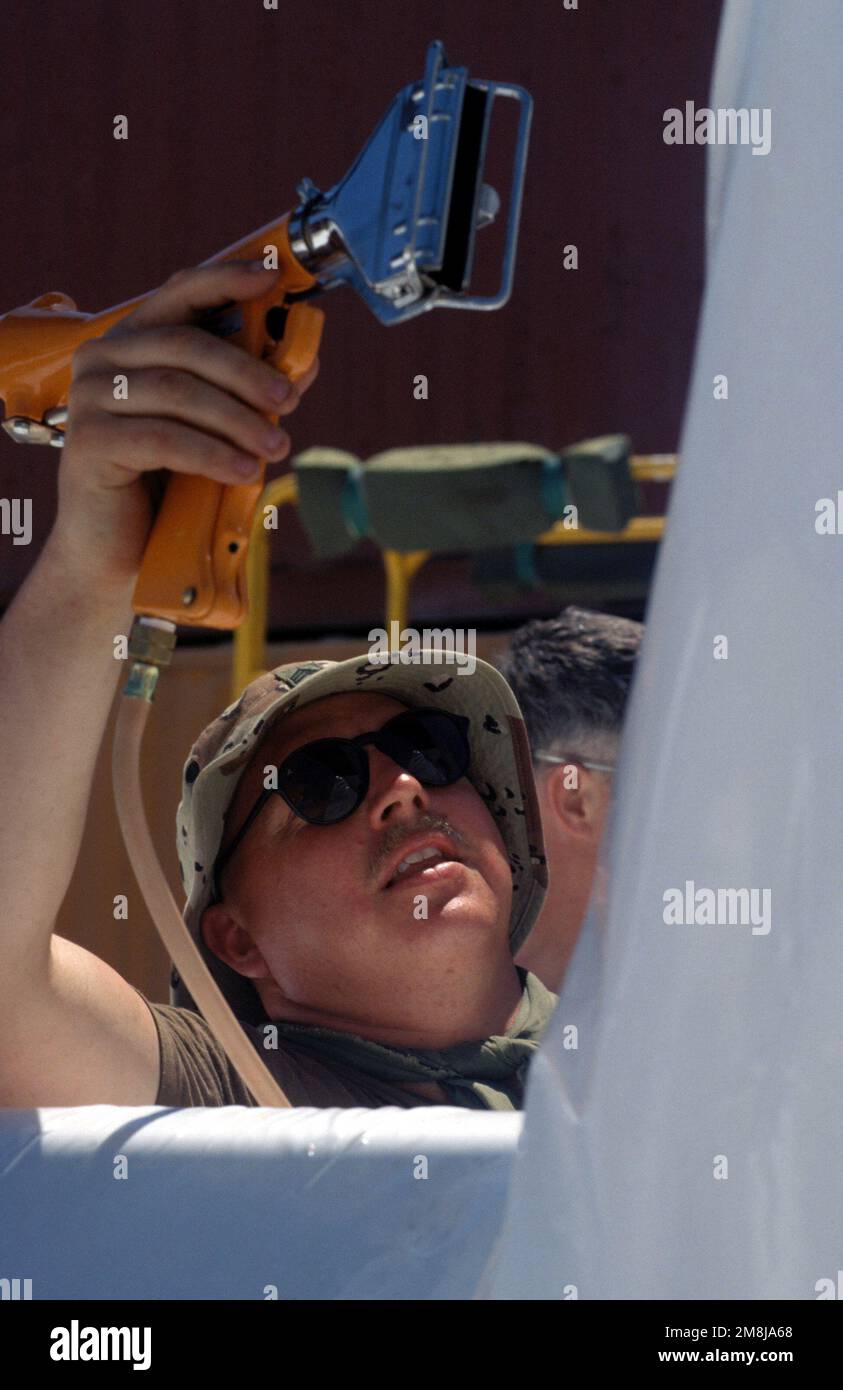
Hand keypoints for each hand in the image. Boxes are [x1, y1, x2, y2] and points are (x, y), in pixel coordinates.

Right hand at [51, 260, 318, 585]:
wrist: (120, 553)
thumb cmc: (167, 485)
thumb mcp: (215, 428)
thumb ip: (251, 391)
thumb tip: (306, 360)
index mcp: (131, 342)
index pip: (179, 294)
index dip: (226, 280)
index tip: (273, 281)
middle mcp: (102, 360)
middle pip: (186, 346)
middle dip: (247, 372)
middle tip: (289, 400)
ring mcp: (89, 400)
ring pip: (179, 392)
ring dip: (238, 418)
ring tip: (276, 446)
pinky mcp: (89, 443)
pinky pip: (165, 438)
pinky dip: (213, 453)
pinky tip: (244, 471)